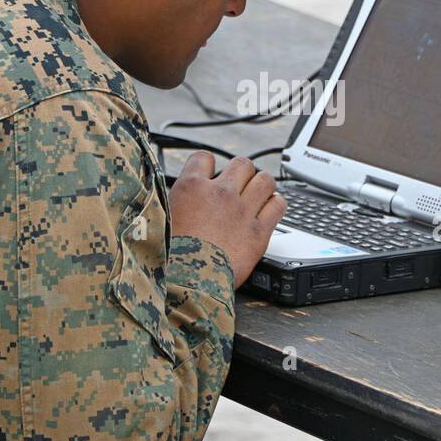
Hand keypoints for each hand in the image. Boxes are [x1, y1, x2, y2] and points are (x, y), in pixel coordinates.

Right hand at [168, 153, 285, 285]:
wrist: (188, 282)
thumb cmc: (170, 257)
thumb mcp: (162, 220)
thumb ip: (174, 204)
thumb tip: (179, 200)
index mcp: (191, 188)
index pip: (203, 157)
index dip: (207, 165)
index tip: (209, 174)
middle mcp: (220, 194)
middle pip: (242, 164)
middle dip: (241, 172)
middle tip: (239, 185)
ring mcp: (242, 211)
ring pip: (265, 180)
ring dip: (262, 185)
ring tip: (257, 195)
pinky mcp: (259, 232)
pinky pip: (278, 205)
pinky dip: (275, 204)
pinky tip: (269, 209)